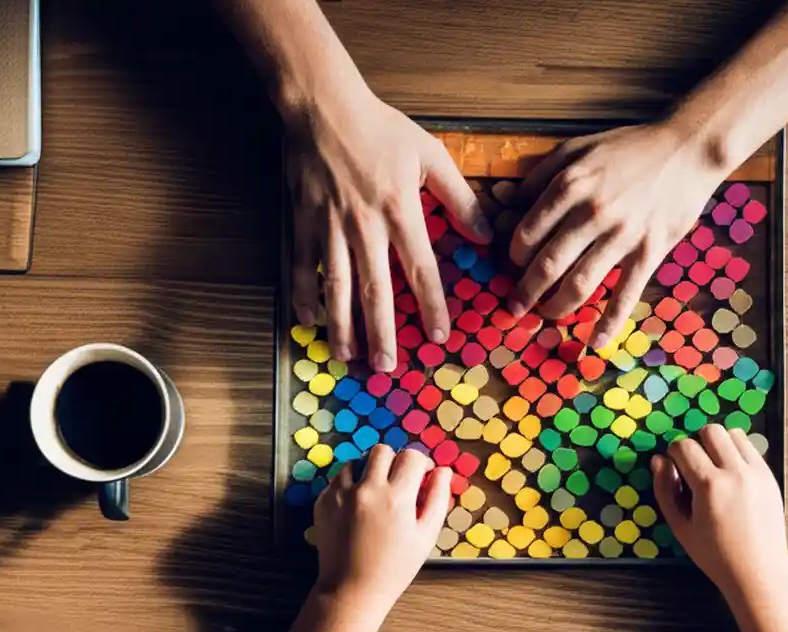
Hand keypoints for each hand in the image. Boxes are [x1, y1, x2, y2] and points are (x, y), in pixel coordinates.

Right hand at [287, 93, 491, 370]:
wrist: (322, 106)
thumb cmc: (380, 128)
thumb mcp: (430, 155)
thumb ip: (459, 198)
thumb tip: (485, 235)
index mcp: (400, 211)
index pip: (420, 270)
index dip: (431, 306)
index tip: (439, 337)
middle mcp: (364, 226)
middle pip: (375, 290)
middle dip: (381, 333)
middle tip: (386, 368)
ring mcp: (329, 227)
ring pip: (335, 286)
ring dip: (341, 325)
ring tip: (347, 357)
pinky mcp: (303, 222)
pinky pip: (302, 267)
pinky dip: (303, 295)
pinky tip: (308, 321)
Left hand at [313, 445, 451, 613]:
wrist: (351, 589)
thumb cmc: (395, 567)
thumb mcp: (426, 536)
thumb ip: (438, 498)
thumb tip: (443, 471)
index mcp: (397, 497)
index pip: (412, 457)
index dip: (421, 464)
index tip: (421, 478)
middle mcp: (367, 489)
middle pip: (383, 451)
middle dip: (394, 462)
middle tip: (397, 484)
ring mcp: (340, 494)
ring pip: (357, 461)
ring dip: (369, 472)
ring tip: (375, 495)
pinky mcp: (323, 502)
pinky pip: (338, 480)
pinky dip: (350, 486)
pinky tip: (357, 508)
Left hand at [508, 122, 723, 347]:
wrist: (686, 149)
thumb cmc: (631, 148)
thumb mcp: (579, 147)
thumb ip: (541, 172)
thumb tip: (506, 198)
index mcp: (571, 185)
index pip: (528, 232)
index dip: (514, 255)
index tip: (513, 264)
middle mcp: (592, 212)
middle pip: (547, 264)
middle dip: (526, 291)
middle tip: (515, 306)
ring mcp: (622, 235)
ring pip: (579, 284)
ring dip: (556, 308)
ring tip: (545, 315)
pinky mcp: (649, 251)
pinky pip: (626, 293)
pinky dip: (609, 322)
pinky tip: (595, 341)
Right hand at [652, 425, 787, 591]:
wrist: (758, 572)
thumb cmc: (716, 555)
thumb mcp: (680, 527)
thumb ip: (665, 490)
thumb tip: (658, 461)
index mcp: (710, 486)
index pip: (684, 446)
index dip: (674, 454)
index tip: (675, 469)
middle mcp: (736, 473)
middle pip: (710, 430)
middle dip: (697, 442)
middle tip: (695, 465)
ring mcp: (757, 473)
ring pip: (733, 433)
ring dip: (719, 443)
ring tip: (715, 468)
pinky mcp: (770, 477)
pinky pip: (751, 448)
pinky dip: (737, 453)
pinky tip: (731, 476)